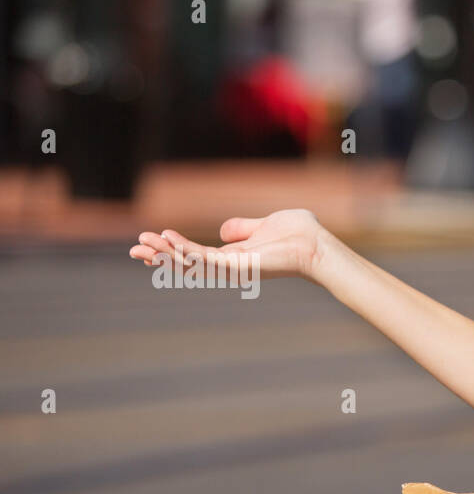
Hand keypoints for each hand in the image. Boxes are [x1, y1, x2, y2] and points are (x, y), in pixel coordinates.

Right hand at [128, 209, 325, 281]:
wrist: (318, 244)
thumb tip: (223, 231)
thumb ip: (242, 228)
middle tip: (135, 249)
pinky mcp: (240, 266)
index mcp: (234, 256)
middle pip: (187, 263)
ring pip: (192, 263)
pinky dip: (186, 251)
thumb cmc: (299, 235)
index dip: (172, 250)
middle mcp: (231, 265)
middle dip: (161, 256)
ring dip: (166, 254)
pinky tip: (167, 240)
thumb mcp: (263, 225)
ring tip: (142, 245)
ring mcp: (235, 267)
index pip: (196, 255)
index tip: (150, 242)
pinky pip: (207, 259)